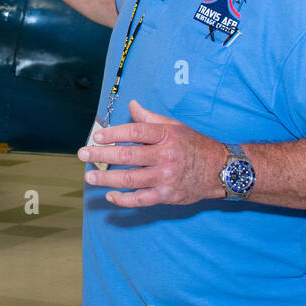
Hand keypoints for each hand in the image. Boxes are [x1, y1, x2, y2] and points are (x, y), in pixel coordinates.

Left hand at [77, 100, 223, 207]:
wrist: (222, 170)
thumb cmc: (195, 145)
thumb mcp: (175, 126)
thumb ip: (150, 118)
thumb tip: (131, 105)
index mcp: (166, 136)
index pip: (135, 133)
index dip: (113, 134)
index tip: (97, 137)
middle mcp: (165, 156)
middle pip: (128, 157)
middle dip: (102, 156)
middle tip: (83, 155)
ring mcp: (166, 177)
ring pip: (130, 179)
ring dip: (106, 179)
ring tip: (90, 177)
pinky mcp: (167, 195)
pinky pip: (140, 200)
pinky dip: (123, 199)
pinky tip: (110, 195)